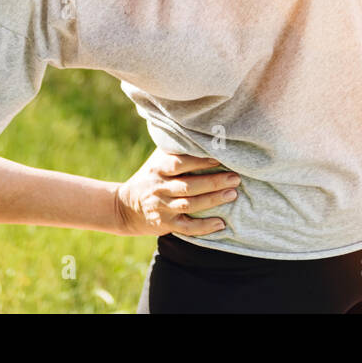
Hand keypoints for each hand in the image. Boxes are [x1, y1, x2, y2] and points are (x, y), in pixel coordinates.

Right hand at [114, 149, 240, 237]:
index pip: (178, 164)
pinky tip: (221, 223)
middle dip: (213, 182)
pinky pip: (187, 227)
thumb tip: (203, 134)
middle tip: (235, 178)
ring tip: (233, 194)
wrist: (125, 207)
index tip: (219, 158)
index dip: (199, 161)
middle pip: (188, 186)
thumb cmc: (151, 177)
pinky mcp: (165, 225)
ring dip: (213, 200)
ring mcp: (162, 207)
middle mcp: (159, 188)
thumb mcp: (157, 161)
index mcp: (158, 169)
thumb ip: (175, 150)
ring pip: (189, 205)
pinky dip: (204, 227)